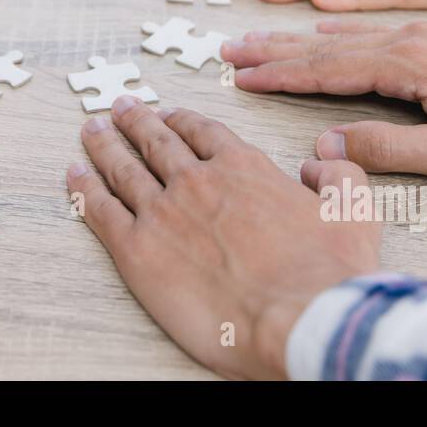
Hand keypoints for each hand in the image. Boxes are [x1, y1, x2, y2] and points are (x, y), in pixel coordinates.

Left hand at [66, 96, 379, 379]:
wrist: (299, 319)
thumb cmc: (328, 273)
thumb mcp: (353, 210)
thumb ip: (339, 174)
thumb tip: (322, 157)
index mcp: (242, 167)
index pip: (202, 132)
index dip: (181, 119)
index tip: (167, 113)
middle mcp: (197, 180)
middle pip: (155, 141)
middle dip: (134, 121)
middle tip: (118, 107)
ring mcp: (162, 212)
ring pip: (122, 167)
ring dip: (103, 145)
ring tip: (90, 129)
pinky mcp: (137, 250)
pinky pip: (100, 210)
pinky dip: (83, 189)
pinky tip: (72, 176)